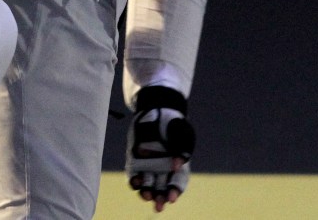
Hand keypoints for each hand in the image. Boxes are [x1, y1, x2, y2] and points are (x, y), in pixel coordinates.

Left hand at [126, 86, 194, 211]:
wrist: (155, 110)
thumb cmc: (173, 123)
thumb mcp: (183, 132)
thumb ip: (183, 148)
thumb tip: (177, 165)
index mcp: (178, 166)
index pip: (177, 183)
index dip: (175, 192)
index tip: (171, 198)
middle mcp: (163, 170)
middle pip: (162, 190)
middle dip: (161, 199)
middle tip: (159, 207)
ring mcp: (148, 167)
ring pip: (147, 186)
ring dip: (147, 193)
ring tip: (146, 196)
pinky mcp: (135, 162)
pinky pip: (134, 175)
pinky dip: (134, 181)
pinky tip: (135, 182)